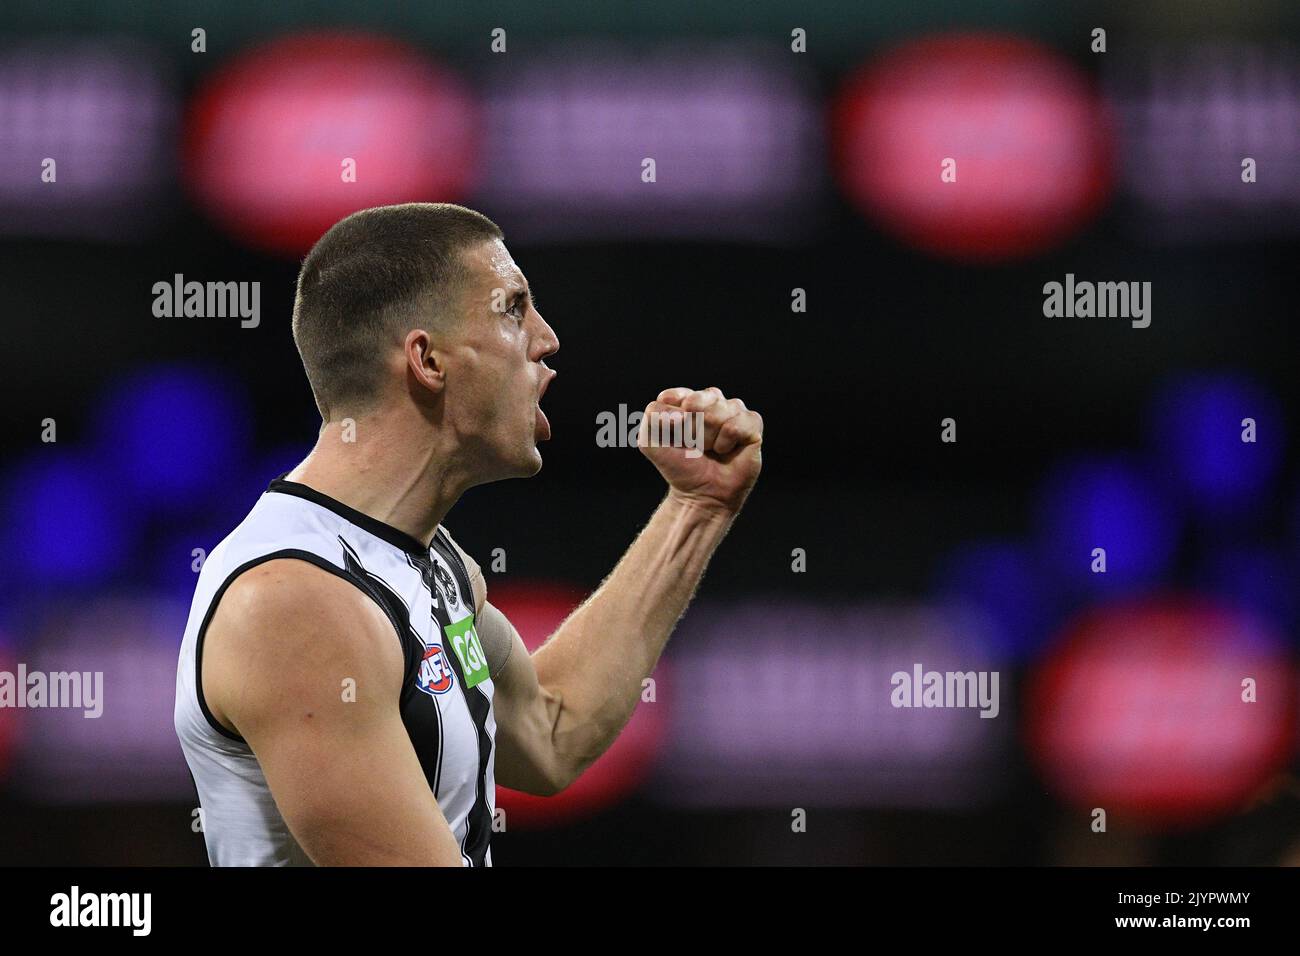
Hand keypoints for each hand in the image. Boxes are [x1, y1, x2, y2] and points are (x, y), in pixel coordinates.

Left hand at [637, 386, 762, 515]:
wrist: (701, 494)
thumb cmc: (679, 467)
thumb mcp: (650, 443)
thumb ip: (652, 417)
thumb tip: (683, 411)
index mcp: (686, 399)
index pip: (673, 397)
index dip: (671, 422)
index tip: (674, 439)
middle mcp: (711, 400)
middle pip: (695, 402)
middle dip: (690, 431)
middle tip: (694, 447)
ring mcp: (733, 411)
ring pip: (717, 413)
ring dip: (708, 439)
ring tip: (711, 450)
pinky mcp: (752, 424)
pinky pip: (735, 426)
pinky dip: (726, 443)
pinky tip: (726, 451)